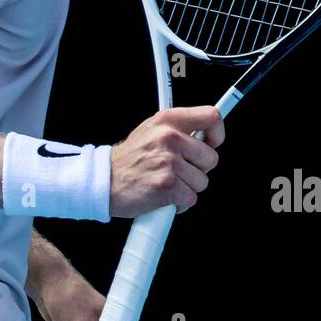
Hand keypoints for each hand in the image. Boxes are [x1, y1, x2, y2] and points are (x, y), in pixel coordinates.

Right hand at [109, 105, 224, 219]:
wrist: (104, 181)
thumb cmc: (128, 160)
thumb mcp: (150, 131)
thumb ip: (178, 130)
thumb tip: (204, 135)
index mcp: (167, 120)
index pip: (211, 116)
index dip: (217, 134)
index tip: (210, 144)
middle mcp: (169, 137)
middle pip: (211, 158)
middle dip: (199, 170)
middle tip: (179, 171)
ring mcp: (168, 161)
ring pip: (202, 182)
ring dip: (188, 188)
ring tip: (168, 183)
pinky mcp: (167, 184)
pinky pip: (190, 198)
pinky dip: (180, 204)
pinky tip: (165, 196)